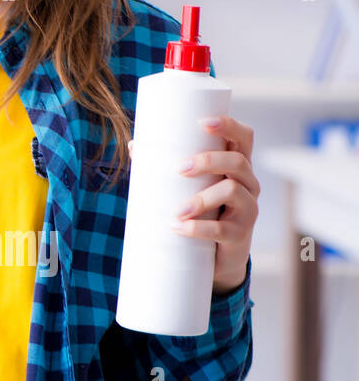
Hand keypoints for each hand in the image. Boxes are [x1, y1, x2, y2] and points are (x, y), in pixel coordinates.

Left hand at [128, 115, 258, 296]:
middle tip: (179, 169)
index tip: (202, 123)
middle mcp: (248, 184)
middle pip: (238, 161)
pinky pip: (222, 229)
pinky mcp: (240, 235)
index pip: (244, 137)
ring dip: (201, 199)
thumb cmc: (200, 211)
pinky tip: (177, 227)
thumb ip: (164, 166)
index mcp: (236, 166)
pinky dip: (197, 228)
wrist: (216, 257)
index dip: (229, 125)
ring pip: (232, 191)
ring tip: (177, 210)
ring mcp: (247, 210)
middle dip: (208, 161)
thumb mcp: (188, 187)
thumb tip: (133, 145)